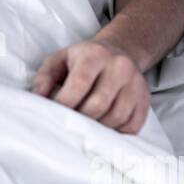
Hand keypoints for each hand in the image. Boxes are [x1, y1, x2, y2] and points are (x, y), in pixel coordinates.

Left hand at [31, 38, 149, 133]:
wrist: (119, 52)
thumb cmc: (82, 60)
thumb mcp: (58, 60)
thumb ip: (44, 78)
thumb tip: (38, 98)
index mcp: (94, 56)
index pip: (79, 85)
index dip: (64, 105)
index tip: (54, 114)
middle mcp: (119, 67)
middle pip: (98, 105)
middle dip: (80, 119)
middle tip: (70, 123)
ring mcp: (135, 83)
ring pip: (116, 118)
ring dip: (97, 128)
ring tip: (86, 124)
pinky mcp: (145, 99)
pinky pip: (132, 125)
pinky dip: (116, 132)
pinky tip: (103, 126)